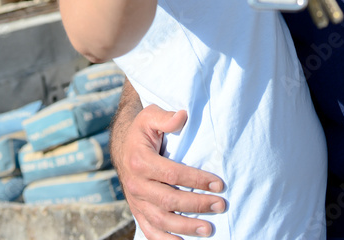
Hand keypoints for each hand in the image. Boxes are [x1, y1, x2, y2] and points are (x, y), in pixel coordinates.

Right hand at [115, 105, 224, 239]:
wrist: (123, 146)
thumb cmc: (143, 130)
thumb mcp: (151, 116)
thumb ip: (166, 118)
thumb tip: (183, 116)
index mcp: (140, 161)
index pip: (173, 174)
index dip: (197, 180)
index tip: (219, 184)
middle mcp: (136, 184)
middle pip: (169, 200)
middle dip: (197, 205)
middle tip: (220, 205)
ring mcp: (136, 201)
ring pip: (161, 220)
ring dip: (186, 226)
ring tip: (209, 229)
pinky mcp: (137, 211)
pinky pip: (149, 231)